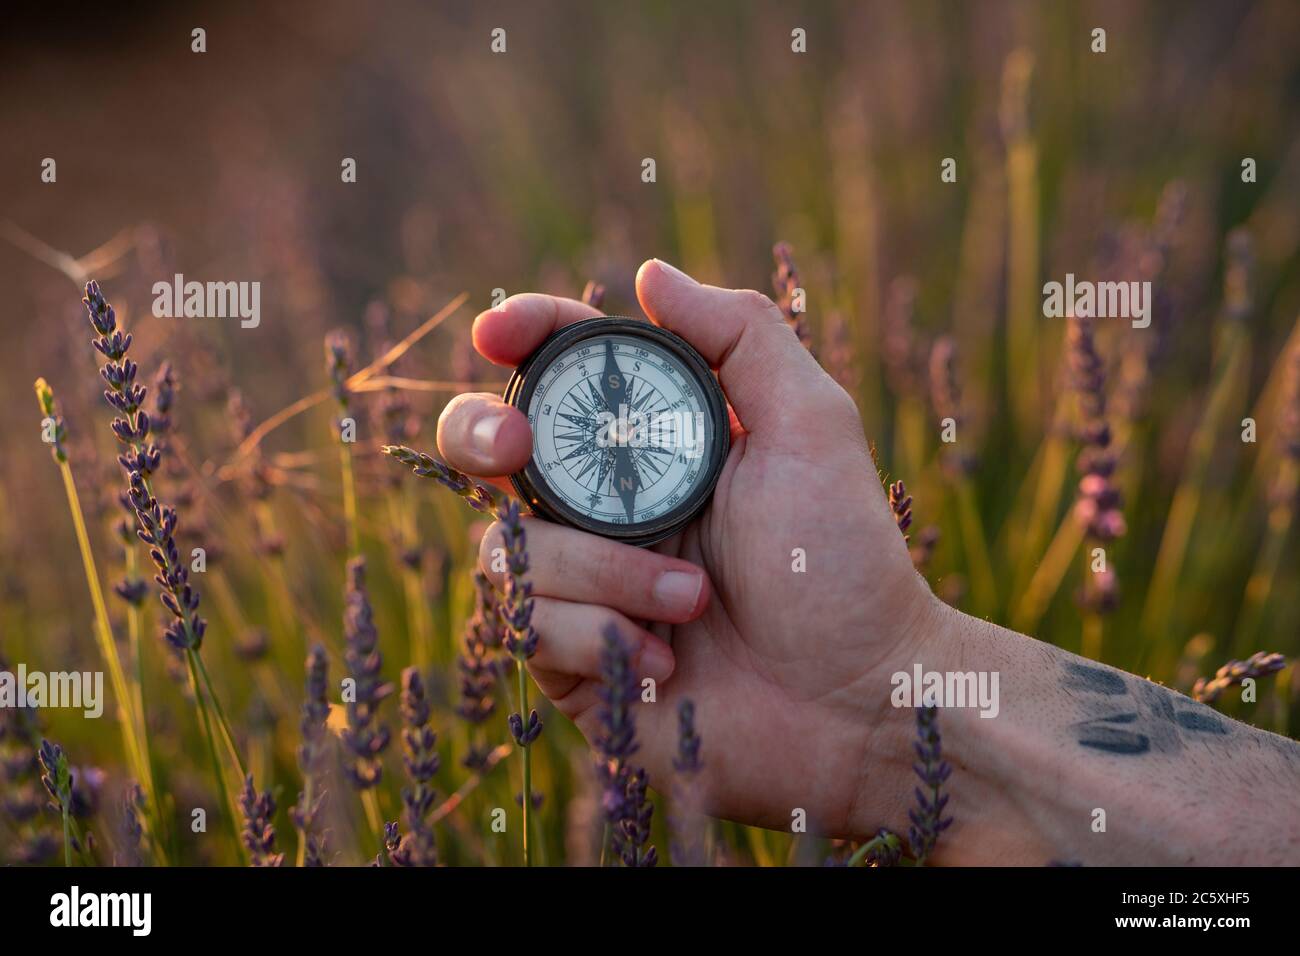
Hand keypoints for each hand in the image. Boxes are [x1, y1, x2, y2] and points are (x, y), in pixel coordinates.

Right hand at [437, 259, 940, 836]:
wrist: (856, 702)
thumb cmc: (843, 562)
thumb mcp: (809, 427)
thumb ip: (740, 337)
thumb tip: (649, 272)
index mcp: (655, 443)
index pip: (565, 370)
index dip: (521, 335)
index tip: (498, 330)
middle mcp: (607, 507)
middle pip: (490, 446)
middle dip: (482, 433)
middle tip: (513, 447)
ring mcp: (583, 584)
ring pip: (513, 546)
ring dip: (603, 571)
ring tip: (693, 600)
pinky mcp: (570, 660)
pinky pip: (527, 625)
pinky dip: (599, 634)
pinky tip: (664, 658)